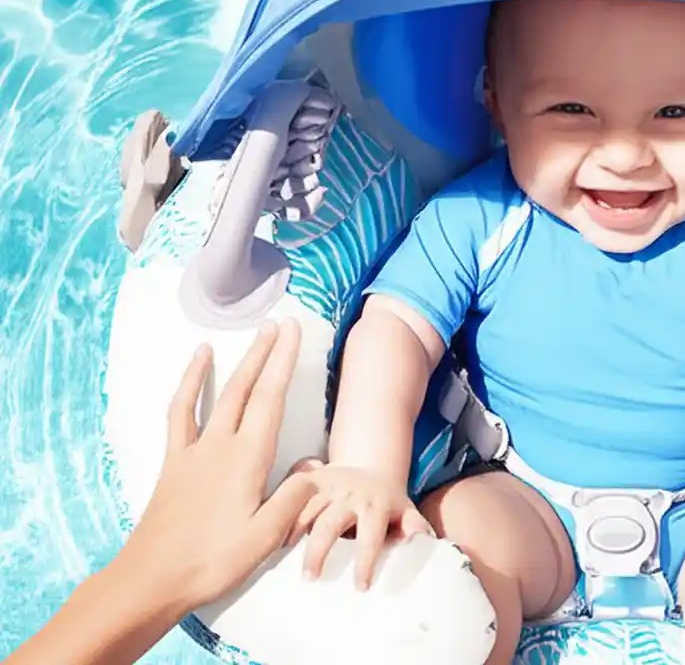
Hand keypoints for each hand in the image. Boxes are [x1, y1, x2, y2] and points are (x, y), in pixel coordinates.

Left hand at [118, 319, 317, 612]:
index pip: (271, 400)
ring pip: (218, 396)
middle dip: (263, 353)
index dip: (283, 362)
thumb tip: (314, 471)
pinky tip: (194, 369)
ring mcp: (193, 452)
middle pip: (246, 388)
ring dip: (234, 364)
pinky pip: (181, 414)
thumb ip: (294, 499)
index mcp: (247, 459)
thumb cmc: (212, 560)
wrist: (152, 578)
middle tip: (278, 324)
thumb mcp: (265, 537)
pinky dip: (189, 386)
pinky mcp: (175, 463)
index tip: (292, 333)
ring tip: (246, 338)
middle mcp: (219, 446)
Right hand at [288, 460, 432, 589]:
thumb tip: (422, 538)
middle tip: (310, 579)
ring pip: (305, 513)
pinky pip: (292, 501)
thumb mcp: (406, 510)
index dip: (365, 562)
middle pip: (328, 525)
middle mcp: (351, 492)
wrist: (370, 464)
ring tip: (284, 563)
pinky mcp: (311, 479)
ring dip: (293, 538)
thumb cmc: (388, 501)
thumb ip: (415, 525)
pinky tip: (276, 542)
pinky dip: (283, 521)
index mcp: (377, 504)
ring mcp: (328, 484)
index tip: (359, 588)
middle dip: (317, 553)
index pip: (370, 536)